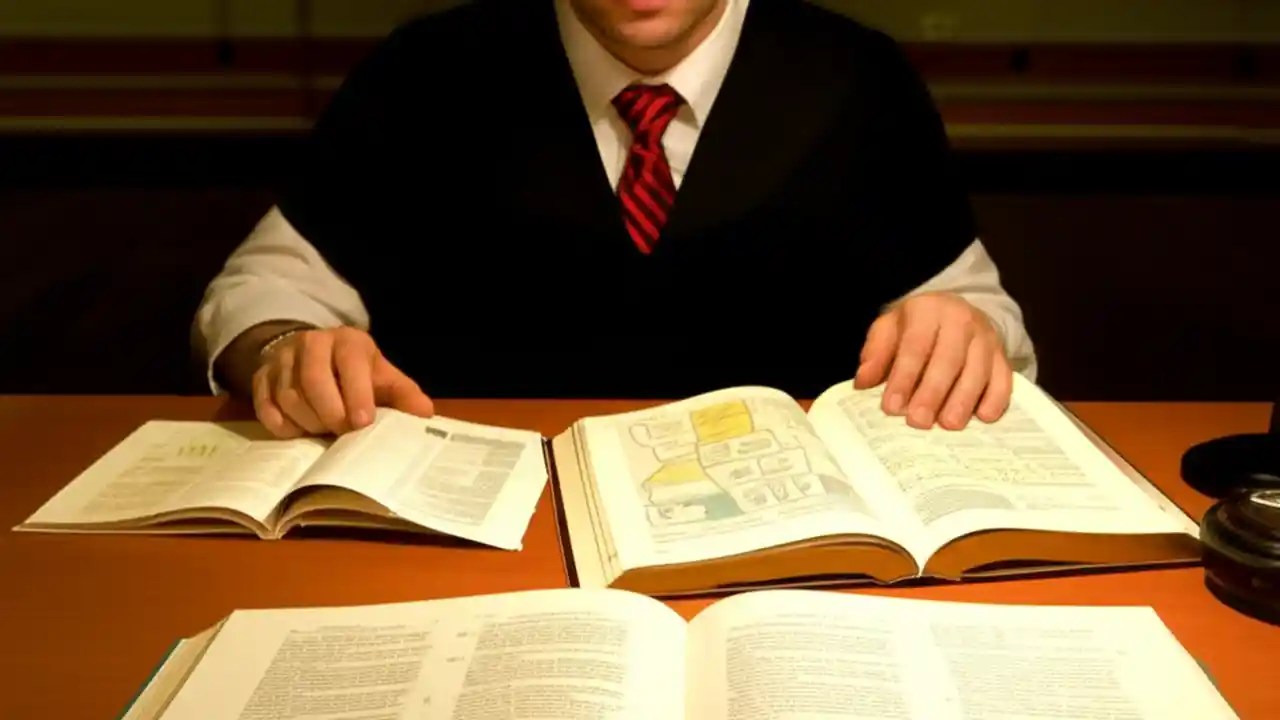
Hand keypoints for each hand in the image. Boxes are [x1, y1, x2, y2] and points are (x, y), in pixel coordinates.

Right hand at [252, 326, 433, 437]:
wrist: (315, 356)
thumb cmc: (356, 373)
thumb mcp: (383, 378)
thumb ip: (403, 395)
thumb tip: (424, 414)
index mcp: (348, 340)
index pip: (350, 363)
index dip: (356, 394)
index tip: (362, 423)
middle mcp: (312, 343)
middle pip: (313, 381)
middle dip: (330, 413)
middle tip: (343, 434)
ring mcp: (282, 359)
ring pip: (289, 397)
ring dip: (309, 422)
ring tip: (325, 432)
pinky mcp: (261, 377)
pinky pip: (266, 408)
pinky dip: (283, 426)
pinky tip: (299, 432)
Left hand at [854, 292, 1011, 429]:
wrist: (954, 311)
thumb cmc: (915, 327)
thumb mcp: (889, 329)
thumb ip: (876, 354)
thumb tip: (863, 383)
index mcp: (928, 310)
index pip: (915, 346)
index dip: (903, 377)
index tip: (891, 407)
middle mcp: (961, 321)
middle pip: (949, 360)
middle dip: (933, 393)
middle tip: (919, 422)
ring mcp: (986, 338)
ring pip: (978, 370)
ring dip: (964, 400)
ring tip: (948, 425)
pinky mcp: (1002, 356)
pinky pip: (1004, 378)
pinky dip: (996, 398)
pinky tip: (983, 417)